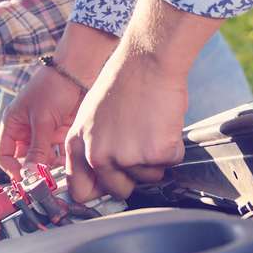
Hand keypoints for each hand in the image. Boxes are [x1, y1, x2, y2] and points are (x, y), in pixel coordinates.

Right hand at [0, 23, 115, 178]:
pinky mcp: (59, 132)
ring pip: (42, 158)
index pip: (5, 154)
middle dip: (34, 169)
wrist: (79, 72)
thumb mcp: (42, 120)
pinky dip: (62, 157)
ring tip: (60, 165)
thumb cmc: (53, 87)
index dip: (12, 169)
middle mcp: (26, 130)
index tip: (25, 181)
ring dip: (50, 164)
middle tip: (45, 179)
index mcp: (13, 123)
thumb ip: (37, 148)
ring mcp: (43, 131)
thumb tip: (30, 174)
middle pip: (25, 159)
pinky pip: (57, 152)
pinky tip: (68, 157)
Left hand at [65, 52, 187, 201]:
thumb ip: (93, 145)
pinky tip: (164, 122)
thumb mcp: (92, 115)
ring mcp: (126, 156)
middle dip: (133, 177)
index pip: (80, 191)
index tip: (111, 188)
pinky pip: (170, 164)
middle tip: (140, 146)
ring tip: (151, 125)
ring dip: (155, 158)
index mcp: (79, 143)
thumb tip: (101, 174)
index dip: (99, 191)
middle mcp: (98, 154)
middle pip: (119, 190)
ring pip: (148, 178)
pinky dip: (173, 147)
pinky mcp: (155, 153)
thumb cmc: (125, 81)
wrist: (148, 60)